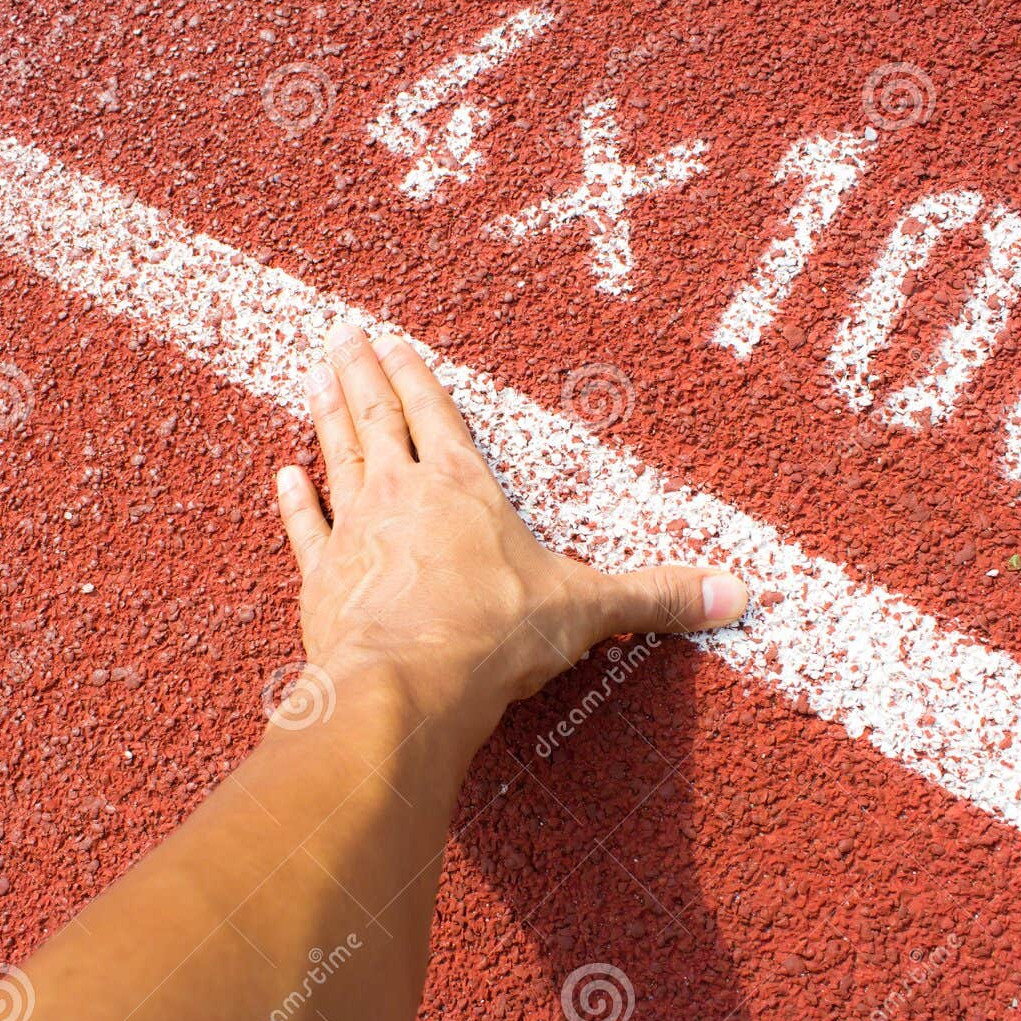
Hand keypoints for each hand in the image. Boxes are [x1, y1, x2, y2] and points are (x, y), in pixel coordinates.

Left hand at [275, 325, 747, 722]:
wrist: (409, 685)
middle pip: (377, 418)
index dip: (416, 377)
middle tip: (340, 335)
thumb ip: (654, 596)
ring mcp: (354, 533)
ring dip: (326, 417)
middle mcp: (402, 494)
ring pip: (337, 458)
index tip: (394, 342)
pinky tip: (283, 475)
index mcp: (463, 487)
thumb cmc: (495, 637)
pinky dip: (293, 502)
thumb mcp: (588, 609)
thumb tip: (737, 595)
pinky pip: (304, 528)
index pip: (437, 414)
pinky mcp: (323, 579)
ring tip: (315, 379)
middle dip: (360, 374)